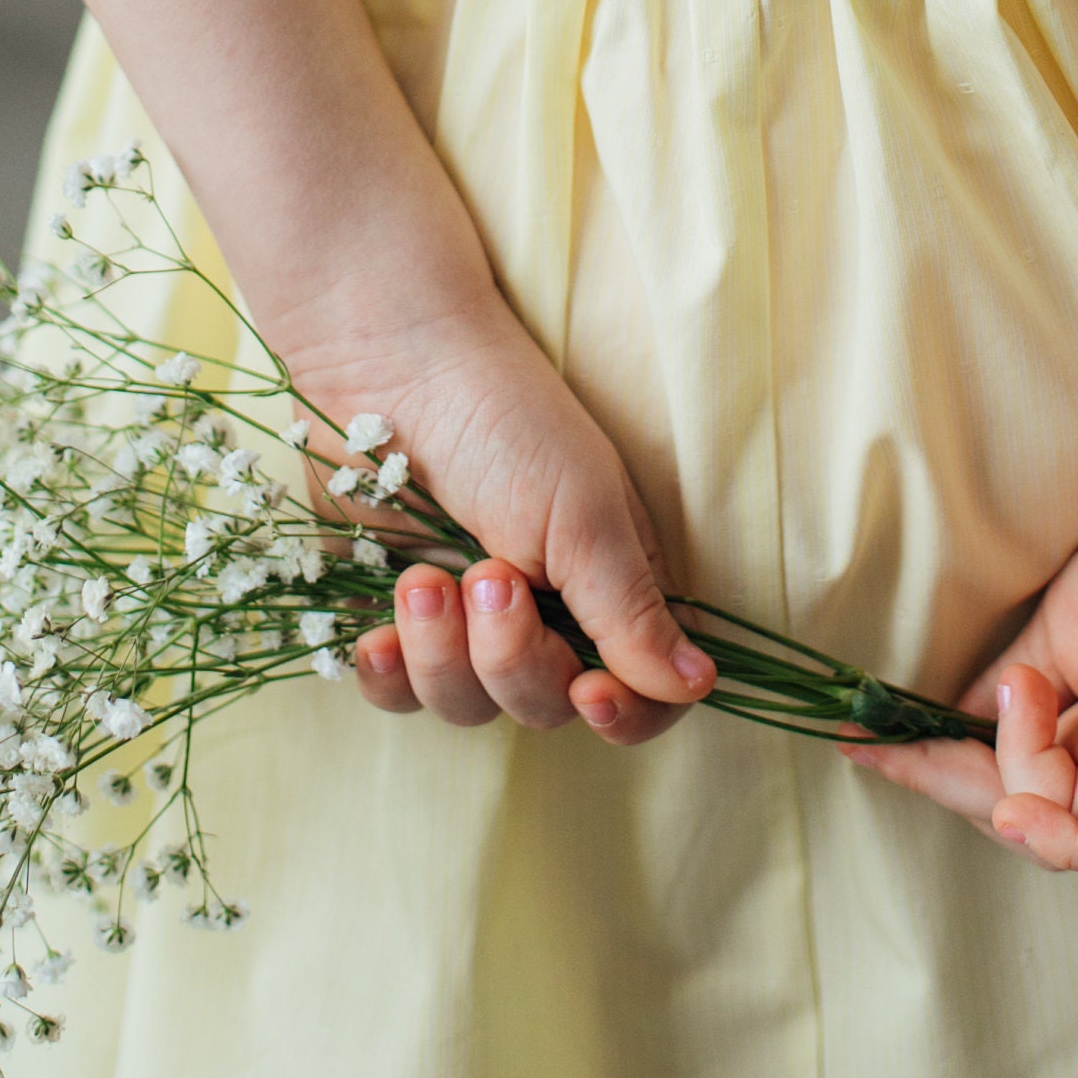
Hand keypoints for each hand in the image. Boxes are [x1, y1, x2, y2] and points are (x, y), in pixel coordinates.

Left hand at [279, 291, 714, 746]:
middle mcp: (543, 613)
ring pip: (467, 707)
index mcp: (608, 583)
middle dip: (514, 660)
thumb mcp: (582, 510)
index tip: (591, 691)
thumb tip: (701, 689)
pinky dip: (389, 678)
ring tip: (422, 579)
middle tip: (487, 576)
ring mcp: (462, 621)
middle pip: (546, 708)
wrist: (383, 364)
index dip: (626, 714)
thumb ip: (632, 610)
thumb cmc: (500, 418)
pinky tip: (376, 639)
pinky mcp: (391, 618)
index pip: (643, 693)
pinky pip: (396, 694)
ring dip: (444, 659)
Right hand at [841, 465, 1077, 874]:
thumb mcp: (1055, 637)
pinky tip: (1017, 807)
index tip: (860, 741)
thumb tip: (941, 727)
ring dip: (1013, 766)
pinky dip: (1061, 840)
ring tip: (1026, 683)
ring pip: (1058, 829)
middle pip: (1024, 815)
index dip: (934, 770)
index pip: (1010, 783)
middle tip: (883, 739)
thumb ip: (1003, 692)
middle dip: (949, 779)